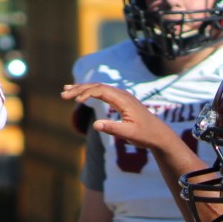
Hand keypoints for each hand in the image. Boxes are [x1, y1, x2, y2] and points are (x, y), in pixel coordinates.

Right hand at [60, 83, 178, 152]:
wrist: (159, 135)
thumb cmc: (146, 135)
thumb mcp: (129, 134)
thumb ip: (113, 129)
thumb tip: (95, 125)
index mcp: (124, 100)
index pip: (101, 90)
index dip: (86, 93)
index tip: (75, 101)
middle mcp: (122, 95)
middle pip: (97, 87)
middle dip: (79, 89)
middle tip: (63, 94)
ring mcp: (121, 97)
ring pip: (98, 88)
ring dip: (82, 89)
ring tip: (65, 91)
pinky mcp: (121, 101)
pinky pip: (102, 93)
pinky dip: (90, 93)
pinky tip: (81, 96)